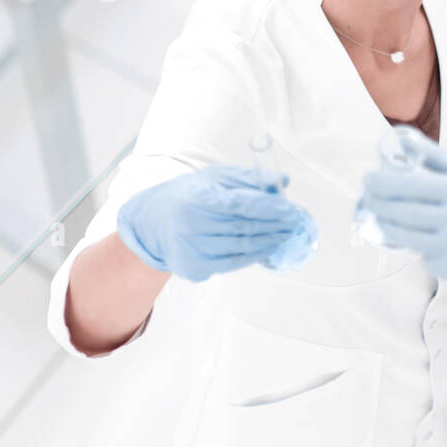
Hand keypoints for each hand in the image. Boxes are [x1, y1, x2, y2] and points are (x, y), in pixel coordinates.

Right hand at [117, 163, 316, 281]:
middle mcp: (191, 226)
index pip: (240, 204)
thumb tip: (282, 181)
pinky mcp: (194, 268)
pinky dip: (254, 256)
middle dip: (275, 226)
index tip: (290, 209)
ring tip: (286, 235)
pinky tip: (268, 248)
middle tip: (295, 223)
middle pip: (244, 228)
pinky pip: (232, 263)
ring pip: (241, 248)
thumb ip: (248, 179)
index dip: (269, 208)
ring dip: (269, 242)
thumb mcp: (213, 179)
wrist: (151, 224)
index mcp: (195, 199)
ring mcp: (192, 250)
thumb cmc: (188, 196)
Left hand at [357, 130, 446, 299]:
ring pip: (408, 239)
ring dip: (389, 227)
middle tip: (367, 196)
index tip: (368, 177)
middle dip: (378, 204)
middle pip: (404, 213)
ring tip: (382, 218)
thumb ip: (442, 160)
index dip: (384, 182)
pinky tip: (430, 240)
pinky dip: (424, 248)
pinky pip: (428, 259)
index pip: (412, 185)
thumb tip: (405, 142)